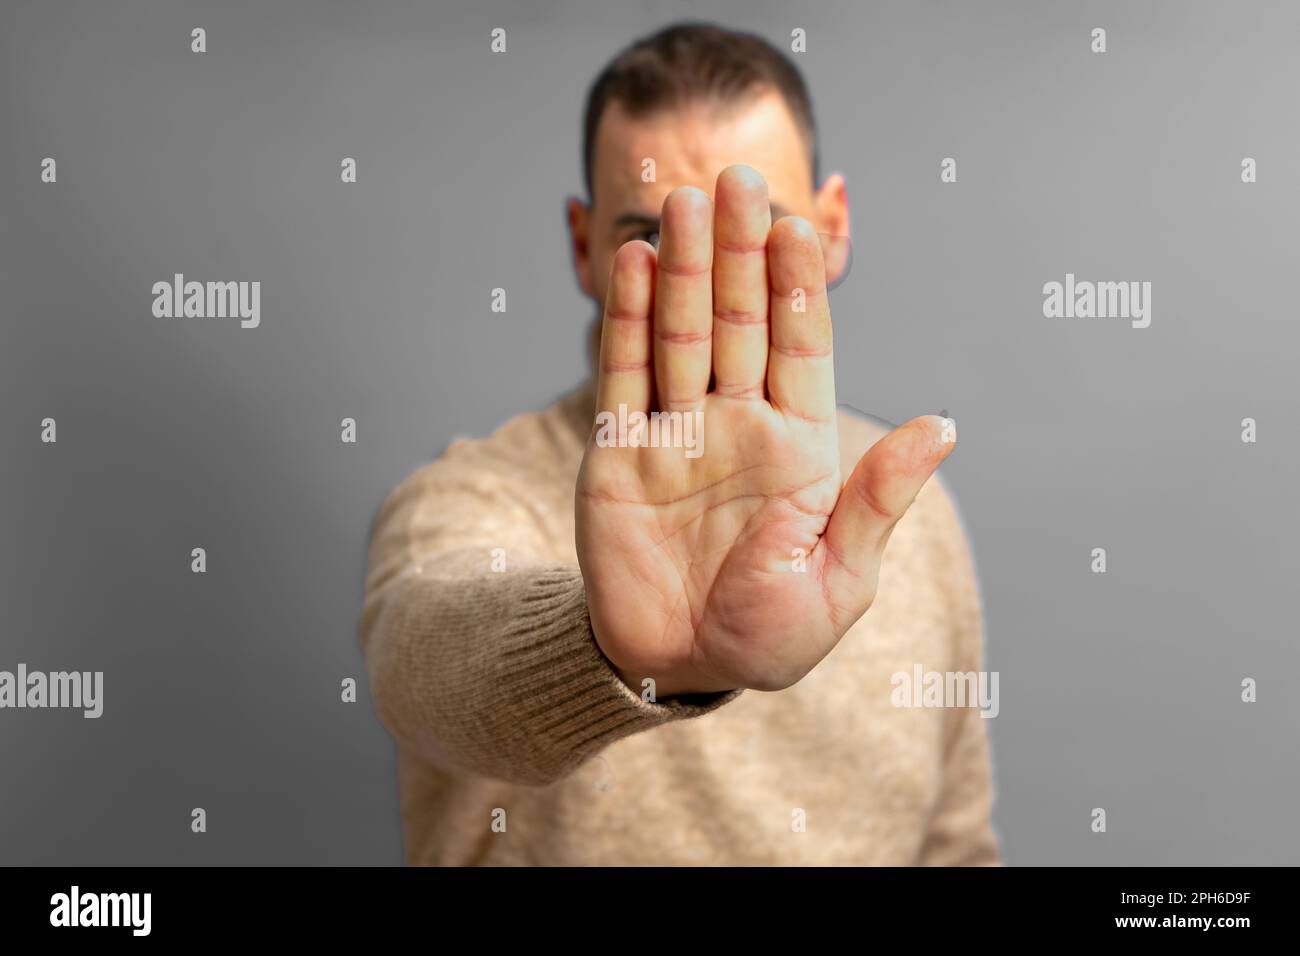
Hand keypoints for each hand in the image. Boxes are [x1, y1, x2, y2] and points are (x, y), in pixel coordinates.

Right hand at [576, 165, 952, 696]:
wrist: (679, 668)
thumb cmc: (770, 635)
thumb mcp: (839, 578)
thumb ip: (877, 498)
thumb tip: (945, 425)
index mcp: (799, 446)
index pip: (803, 347)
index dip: (800, 287)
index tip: (797, 226)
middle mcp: (739, 424)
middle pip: (740, 321)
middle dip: (739, 252)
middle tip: (737, 180)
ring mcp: (678, 433)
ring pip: (681, 333)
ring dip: (681, 268)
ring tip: (681, 201)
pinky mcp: (621, 452)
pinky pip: (625, 375)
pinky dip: (626, 319)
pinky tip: (631, 263)